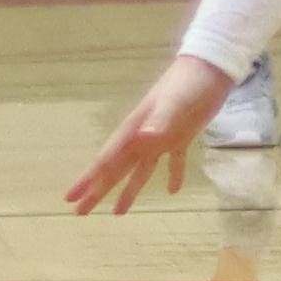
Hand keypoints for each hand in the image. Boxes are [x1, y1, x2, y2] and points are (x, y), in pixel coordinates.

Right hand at [68, 55, 232, 212]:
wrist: (210, 67)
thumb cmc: (189, 83)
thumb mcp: (174, 102)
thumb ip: (158, 121)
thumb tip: (140, 139)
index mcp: (135, 130)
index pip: (107, 160)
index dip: (89, 180)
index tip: (70, 198)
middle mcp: (142, 137)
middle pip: (116, 169)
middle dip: (98, 191)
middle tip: (80, 213)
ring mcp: (161, 137)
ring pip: (140, 170)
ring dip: (129, 190)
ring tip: (117, 213)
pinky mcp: (182, 136)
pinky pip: (173, 161)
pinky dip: (173, 175)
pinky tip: (173, 191)